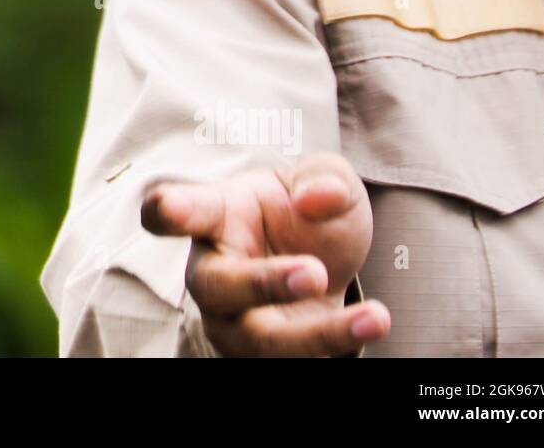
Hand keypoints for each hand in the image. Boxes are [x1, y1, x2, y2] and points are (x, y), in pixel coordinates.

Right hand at [141, 152, 389, 355]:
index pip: (175, 211)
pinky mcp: (264, 357)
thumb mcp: (326, 179)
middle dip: (262, 284)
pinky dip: (334, 349)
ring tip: (375, 316)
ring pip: (259, 340)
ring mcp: (234, 321)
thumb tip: (318, 198)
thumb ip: (325, 177)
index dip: (168, 211)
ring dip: (317, 335)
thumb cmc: (309, 213)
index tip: (170, 209)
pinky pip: (289, 365)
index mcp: (216, 215)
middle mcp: (213, 272)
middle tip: (314, 273)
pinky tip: (369, 328)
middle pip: (216, 286)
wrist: (326, 263)